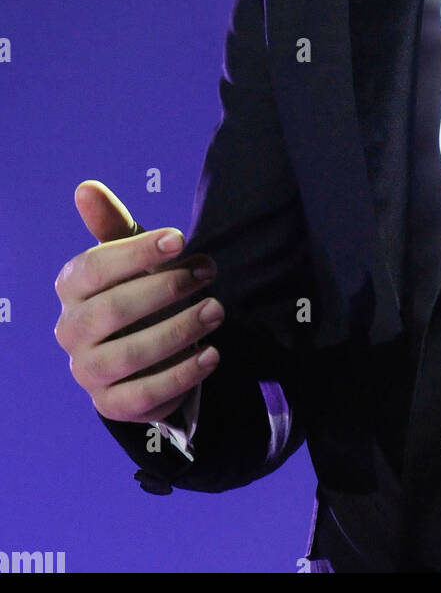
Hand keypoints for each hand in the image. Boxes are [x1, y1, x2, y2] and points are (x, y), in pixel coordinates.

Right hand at [54, 180, 222, 422]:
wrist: (147, 347)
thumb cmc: (138, 288)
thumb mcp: (132, 256)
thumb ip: (114, 225)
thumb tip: (85, 187)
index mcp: (71, 288)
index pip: (94, 268)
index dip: (136, 252)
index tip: (180, 239)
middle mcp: (70, 331)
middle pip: (111, 311)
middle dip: (165, 290)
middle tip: (209, 275)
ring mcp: (87, 372)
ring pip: (128, 356)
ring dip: (178, 331)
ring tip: (217, 310)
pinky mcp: (112, 405)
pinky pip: (142, 396)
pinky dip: (180, 376)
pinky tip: (211, 354)